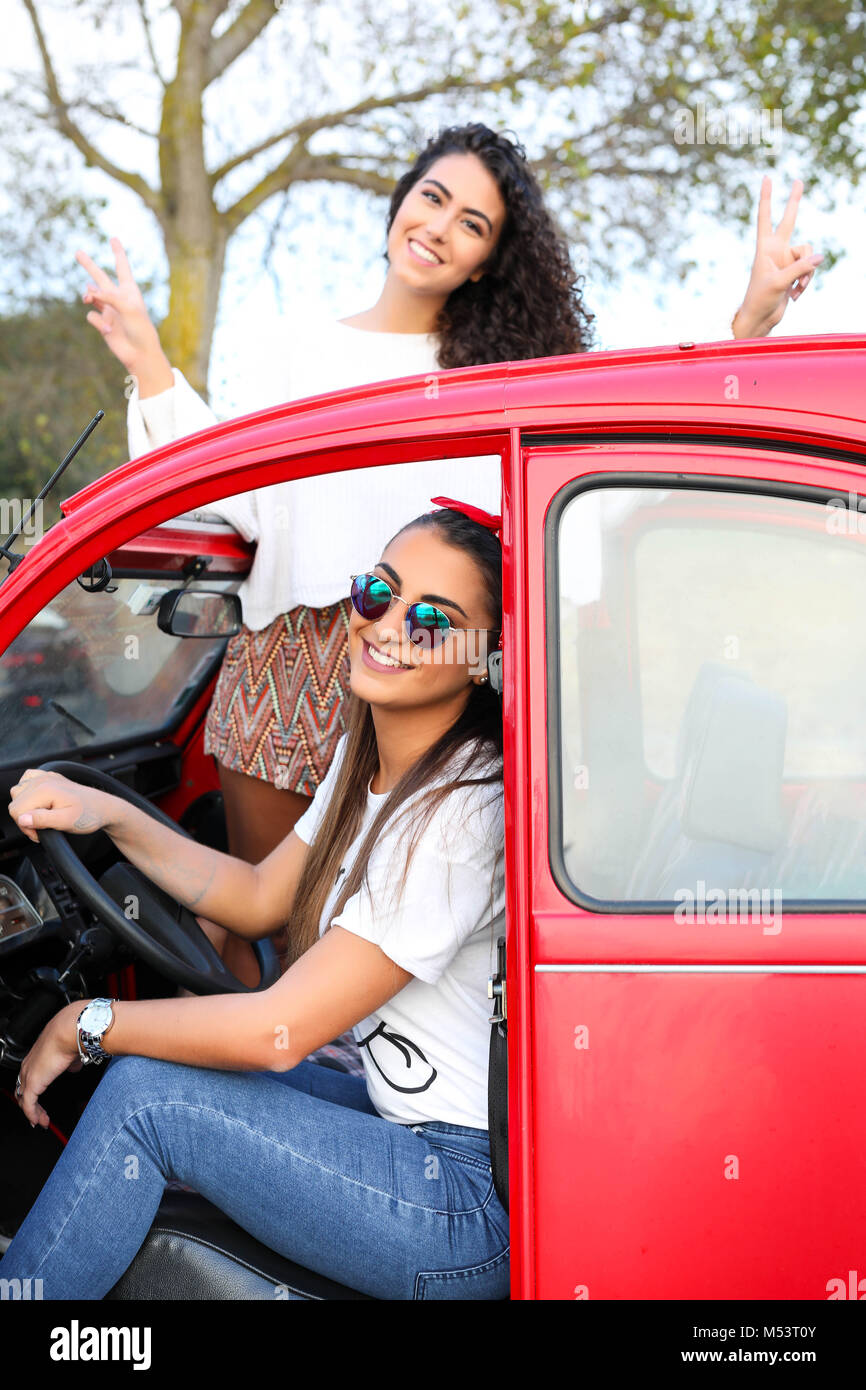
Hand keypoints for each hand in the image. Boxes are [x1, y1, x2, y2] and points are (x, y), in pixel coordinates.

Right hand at [8, 768, 118, 842]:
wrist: (103, 807)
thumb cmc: (89, 815)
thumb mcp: (66, 822)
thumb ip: (43, 820)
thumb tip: (22, 819)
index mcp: (45, 789)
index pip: (16, 810)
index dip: (26, 826)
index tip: (40, 833)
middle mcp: (43, 780)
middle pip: (15, 802)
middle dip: (25, 819)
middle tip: (43, 827)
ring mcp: (45, 776)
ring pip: (18, 793)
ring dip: (26, 807)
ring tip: (43, 816)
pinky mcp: (48, 777)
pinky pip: (26, 782)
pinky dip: (28, 793)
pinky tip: (39, 802)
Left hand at [15, 1004, 82, 1128]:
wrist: (68, 1031)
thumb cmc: (71, 1035)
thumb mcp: (72, 1052)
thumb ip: (71, 1062)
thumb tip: (74, 1067)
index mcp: (36, 1057)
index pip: (29, 1079)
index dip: (33, 1092)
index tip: (41, 1102)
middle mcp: (28, 1066)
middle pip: (22, 1091)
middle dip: (31, 1106)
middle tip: (40, 1116)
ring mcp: (28, 1075)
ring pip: (24, 1099)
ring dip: (33, 1112)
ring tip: (42, 1121)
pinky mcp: (32, 1083)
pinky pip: (28, 1105)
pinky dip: (33, 1115)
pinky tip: (40, 1121)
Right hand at [75, 236, 167, 376]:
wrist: (139, 354)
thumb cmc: (140, 329)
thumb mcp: (128, 308)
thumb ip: (109, 296)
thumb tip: (89, 292)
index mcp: (129, 290)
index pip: (122, 266)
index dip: (117, 252)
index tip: (113, 238)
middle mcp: (117, 298)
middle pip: (100, 277)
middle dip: (89, 265)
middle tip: (78, 252)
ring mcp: (108, 310)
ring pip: (90, 295)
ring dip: (87, 295)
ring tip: (87, 297)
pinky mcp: (102, 322)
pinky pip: (92, 316)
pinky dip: (98, 322)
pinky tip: (109, 330)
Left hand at [732, 177, 822, 337]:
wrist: (760, 318)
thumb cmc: (760, 299)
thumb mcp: (779, 283)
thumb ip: (800, 268)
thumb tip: (820, 257)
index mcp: (765, 247)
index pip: (765, 217)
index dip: (767, 198)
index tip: (767, 178)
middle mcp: (776, 250)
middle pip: (789, 220)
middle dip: (794, 201)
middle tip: (798, 180)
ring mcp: (786, 260)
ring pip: (808, 254)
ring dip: (807, 273)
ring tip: (796, 289)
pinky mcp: (794, 271)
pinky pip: (809, 269)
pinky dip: (806, 282)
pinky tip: (795, 295)